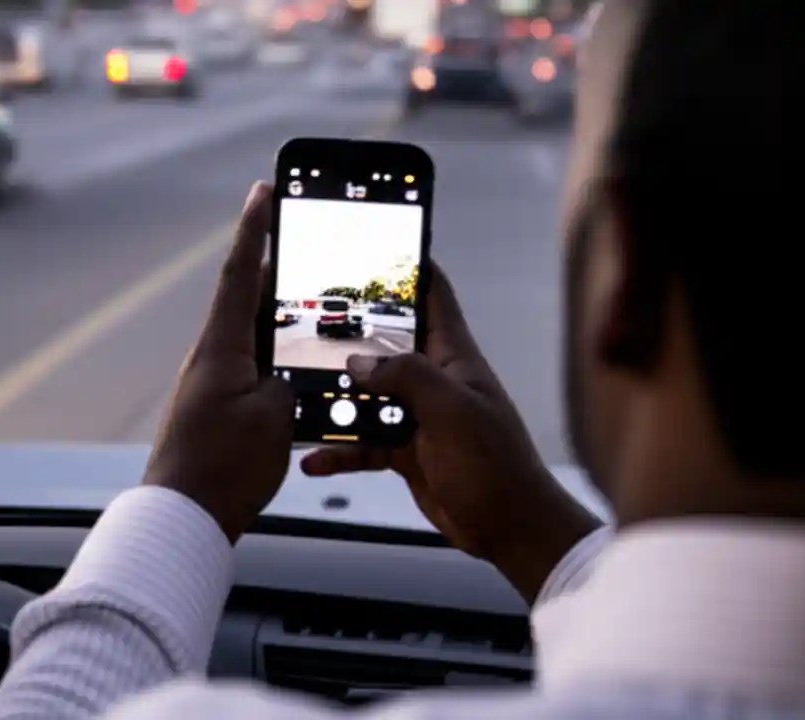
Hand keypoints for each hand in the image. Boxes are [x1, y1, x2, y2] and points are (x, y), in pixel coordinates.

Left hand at [144, 182, 293, 542]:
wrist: (183, 516)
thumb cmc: (224, 467)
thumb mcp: (275, 416)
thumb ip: (288, 382)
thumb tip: (286, 377)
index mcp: (222, 347)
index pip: (240, 274)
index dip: (254, 230)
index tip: (263, 190)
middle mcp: (211, 356)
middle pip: (246, 299)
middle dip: (273, 266)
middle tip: (300, 235)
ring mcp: (210, 382)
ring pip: (250, 334)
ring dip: (277, 312)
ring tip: (312, 296)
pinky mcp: (215, 408)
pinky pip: (250, 365)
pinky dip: (273, 352)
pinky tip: (297, 361)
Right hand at [301, 266, 599, 602]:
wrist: (510, 528)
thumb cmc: (494, 463)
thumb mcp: (451, 410)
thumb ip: (405, 377)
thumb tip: (356, 363)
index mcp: (453, 356)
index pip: (432, 294)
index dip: (406, 265)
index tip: (369, 242)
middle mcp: (434, 379)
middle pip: (384, 344)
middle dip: (348, 333)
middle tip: (304, 318)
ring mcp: (417, 415)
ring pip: (366, 395)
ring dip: (335, 397)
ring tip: (294, 392)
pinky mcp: (405, 450)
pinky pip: (364, 443)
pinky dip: (339, 451)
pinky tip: (311, 460)